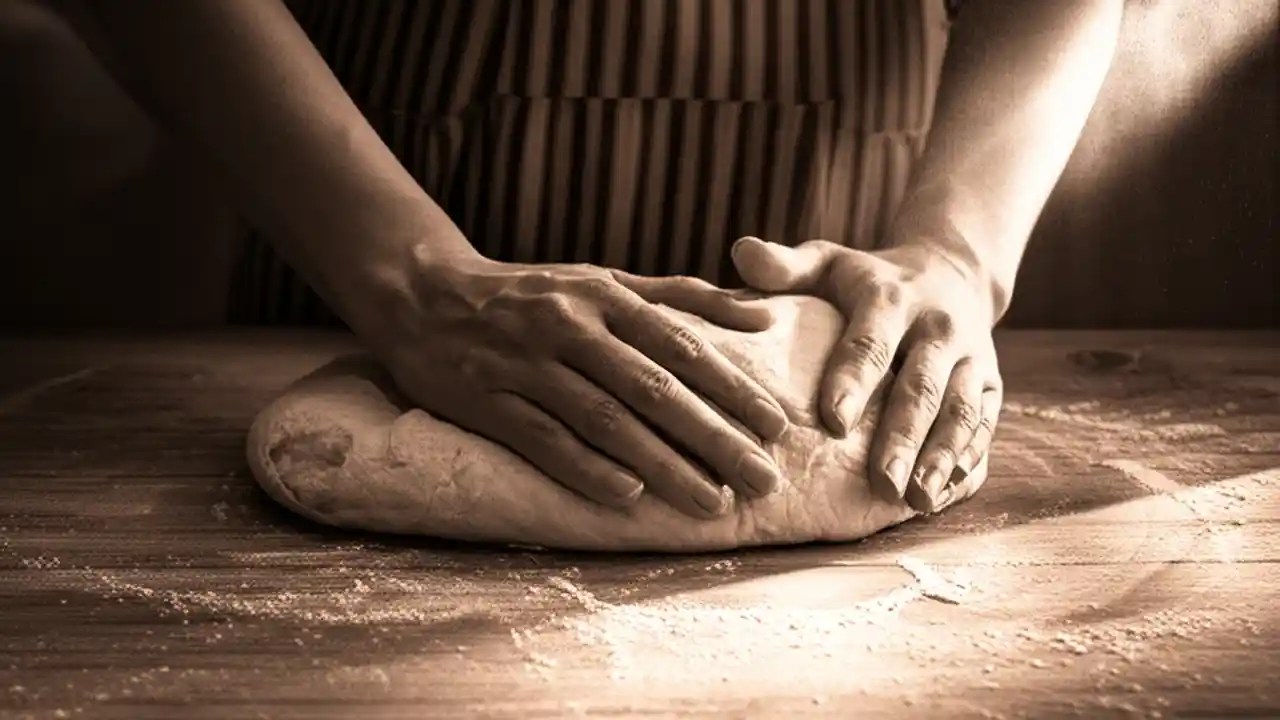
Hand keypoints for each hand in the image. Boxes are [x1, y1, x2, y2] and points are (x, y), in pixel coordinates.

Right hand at [358, 253, 789, 518]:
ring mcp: (524, 363)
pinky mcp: (483, 398)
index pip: (682, 346)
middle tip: (763, 480)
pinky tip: (627, 495)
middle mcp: (570, 326)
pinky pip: (541, 438)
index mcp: (605, 296)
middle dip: (714, 437)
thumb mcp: (604, 282)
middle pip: (653, 388)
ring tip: (710, 503)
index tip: (775, 427)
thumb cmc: (532, 294)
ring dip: (662, 464)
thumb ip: (682, 297)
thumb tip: (762, 313)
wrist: (424, 293)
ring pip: (604, 420)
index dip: (731, 388)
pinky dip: (584, 467)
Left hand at [731, 236, 1001, 512]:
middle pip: (923, 386)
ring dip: (941, 457)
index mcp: (892, 299)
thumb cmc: (867, 278)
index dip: (853, 380)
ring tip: (916, 501)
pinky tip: (944, 497)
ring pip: (962, 411)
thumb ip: (786, 266)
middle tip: (883, 483)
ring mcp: (972, 359)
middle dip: (903, 437)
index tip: (832, 421)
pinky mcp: (991, 386)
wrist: (952, 271)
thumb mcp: (827, 261)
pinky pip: (985, 427)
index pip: (871, 341)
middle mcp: (938, 328)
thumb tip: (741, 252)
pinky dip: (968, 462)